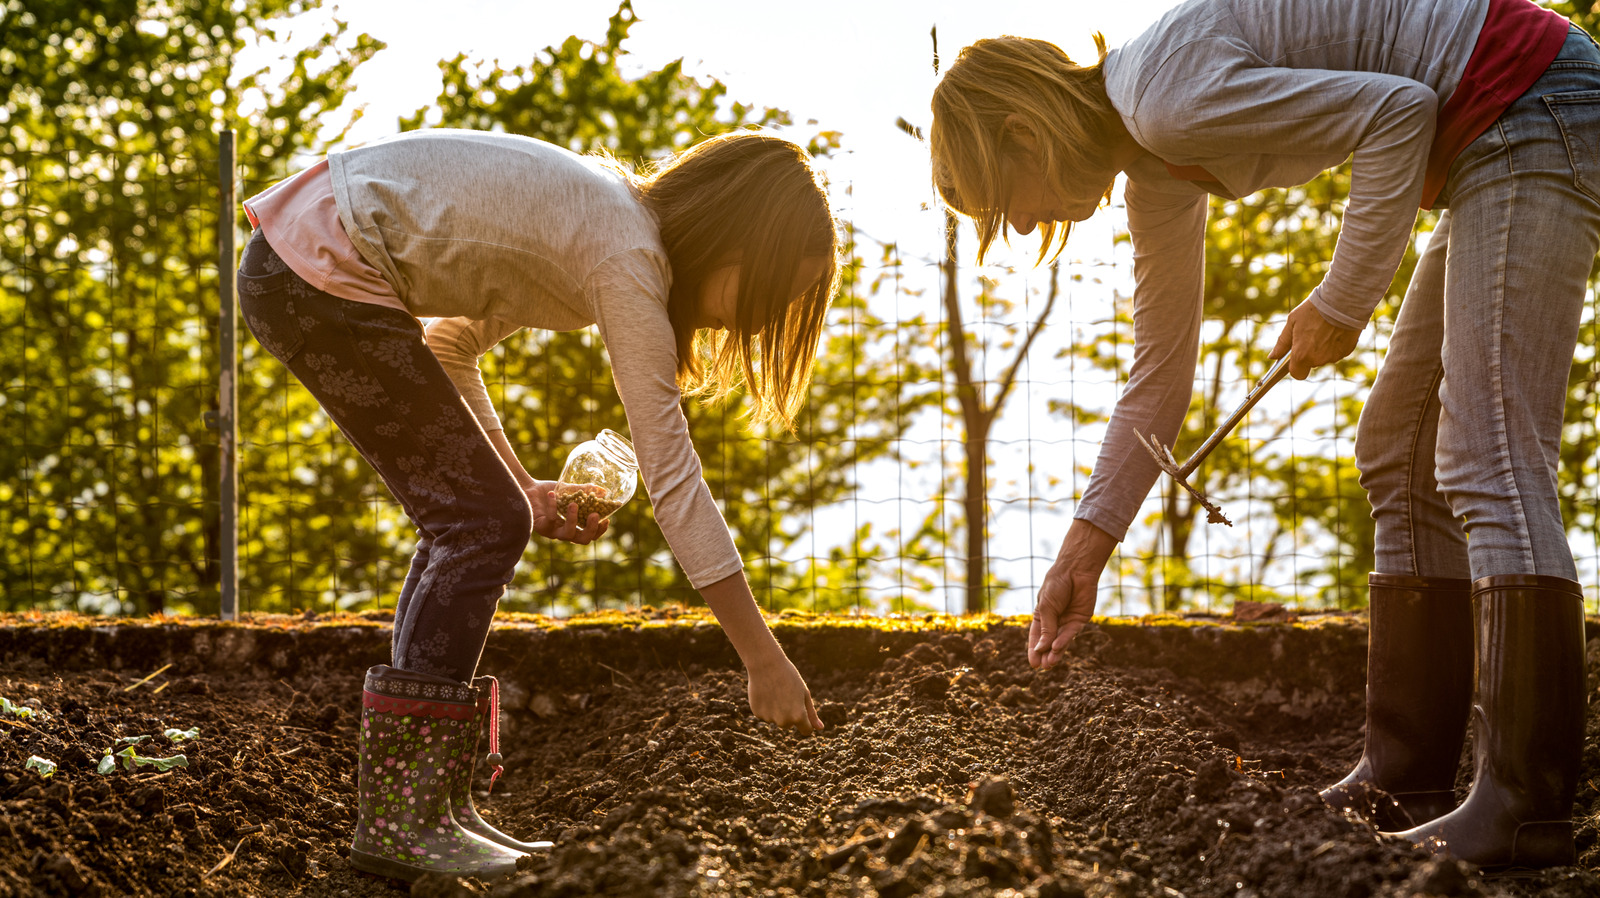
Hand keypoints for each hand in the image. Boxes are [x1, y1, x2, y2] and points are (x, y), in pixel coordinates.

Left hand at [526, 479, 608, 544]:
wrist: (528, 489)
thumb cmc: (549, 492)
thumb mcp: (569, 490)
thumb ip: (585, 491)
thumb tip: (603, 491)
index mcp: (573, 526)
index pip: (590, 536)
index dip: (599, 531)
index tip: (606, 520)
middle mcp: (563, 532)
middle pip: (582, 540)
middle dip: (590, 529)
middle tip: (594, 515)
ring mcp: (551, 531)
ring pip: (567, 534)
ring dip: (572, 519)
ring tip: (573, 504)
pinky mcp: (540, 527)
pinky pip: (550, 519)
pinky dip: (552, 506)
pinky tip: (552, 495)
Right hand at [746, 655, 824, 734]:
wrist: (765, 664)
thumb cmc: (789, 676)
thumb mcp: (804, 693)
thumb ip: (811, 714)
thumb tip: (820, 728)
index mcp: (798, 716)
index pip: (806, 730)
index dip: (806, 723)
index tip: (803, 714)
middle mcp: (783, 721)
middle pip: (789, 724)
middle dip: (789, 713)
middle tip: (786, 694)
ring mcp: (769, 718)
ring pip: (776, 719)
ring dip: (776, 710)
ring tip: (774, 691)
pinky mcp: (757, 713)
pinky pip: (765, 714)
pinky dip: (765, 706)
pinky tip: (765, 692)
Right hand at [1030, 519, 1115, 669]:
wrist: (1075, 570)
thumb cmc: (1056, 585)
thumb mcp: (1046, 607)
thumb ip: (1046, 628)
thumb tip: (1041, 649)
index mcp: (1041, 616)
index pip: (1036, 637)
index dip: (1034, 650)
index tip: (1032, 664)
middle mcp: (1054, 621)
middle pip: (1048, 642)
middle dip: (1045, 655)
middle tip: (1041, 667)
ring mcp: (1067, 621)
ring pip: (1060, 641)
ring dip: (1055, 652)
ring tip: (1050, 664)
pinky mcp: (1080, 620)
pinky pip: (1071, 633)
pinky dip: (1064, 641)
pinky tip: (1057, 648)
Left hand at [1269, 300, 1361, 379]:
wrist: (1342, 301)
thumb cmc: (1313, 310)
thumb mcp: (1292, 322)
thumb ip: (1282, 342)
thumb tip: (1272, 357)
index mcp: (1302, 355)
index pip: (1297, 374)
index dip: (1295, 367)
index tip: (1295, 357)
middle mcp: (1318, 360)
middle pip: (1311, 363)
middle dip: (1309, 353)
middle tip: (1310, 334)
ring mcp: (1334, 357)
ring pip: (1325, 357)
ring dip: (1322, 348)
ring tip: (1323, 329)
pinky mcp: (1347, 351)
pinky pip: (1337, 352)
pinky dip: (1334, 344)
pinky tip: (1334, 330)